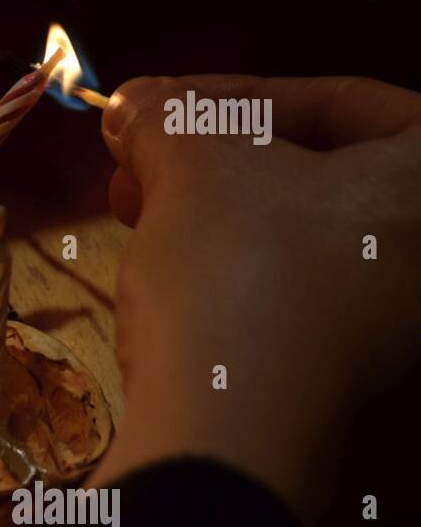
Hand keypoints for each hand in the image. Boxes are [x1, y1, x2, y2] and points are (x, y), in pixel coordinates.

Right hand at [89, 75, 420, 520]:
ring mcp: (391, 321)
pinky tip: (162, 269)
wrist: (225, 436)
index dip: (238, 90)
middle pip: (319, 168)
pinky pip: (289, 291)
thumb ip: (168, 115)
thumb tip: (134, 102)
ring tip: (135, 210)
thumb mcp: (192, 164)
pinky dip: (227, 266)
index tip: (161, 105)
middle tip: (139, 158)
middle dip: (216, 154)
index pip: (346, 100)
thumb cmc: (236, 270)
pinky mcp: (344, 374)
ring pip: (296, 233)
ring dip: (211, 208)